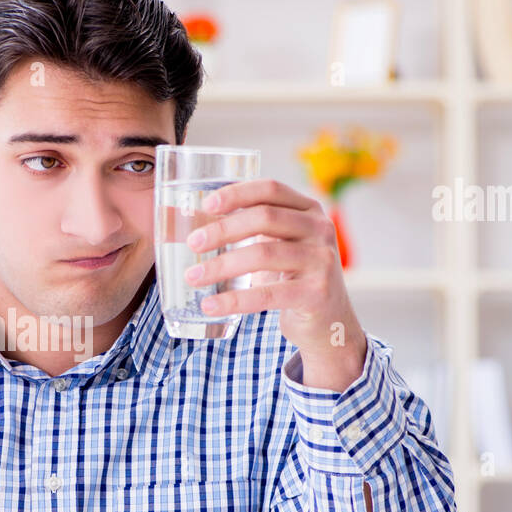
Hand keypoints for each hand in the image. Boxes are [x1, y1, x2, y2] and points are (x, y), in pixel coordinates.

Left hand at [183, 178, 367, 391]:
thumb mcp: (277, 246)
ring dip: (221, 266)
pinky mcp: (315, 293)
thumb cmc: (293, 278)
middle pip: (264, 218)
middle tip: (192, 243)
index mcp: (309, 210)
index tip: (207, 204)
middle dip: (223, 230)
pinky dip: (234, 300)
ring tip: (193, 277)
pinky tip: (210, 305)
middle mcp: (320, 229)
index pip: (271, 190)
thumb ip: (247, 231)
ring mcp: (321, 260)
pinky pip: (267, 294)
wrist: (329, 321)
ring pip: (263, 254)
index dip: (237, 193)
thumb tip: (181, 223)